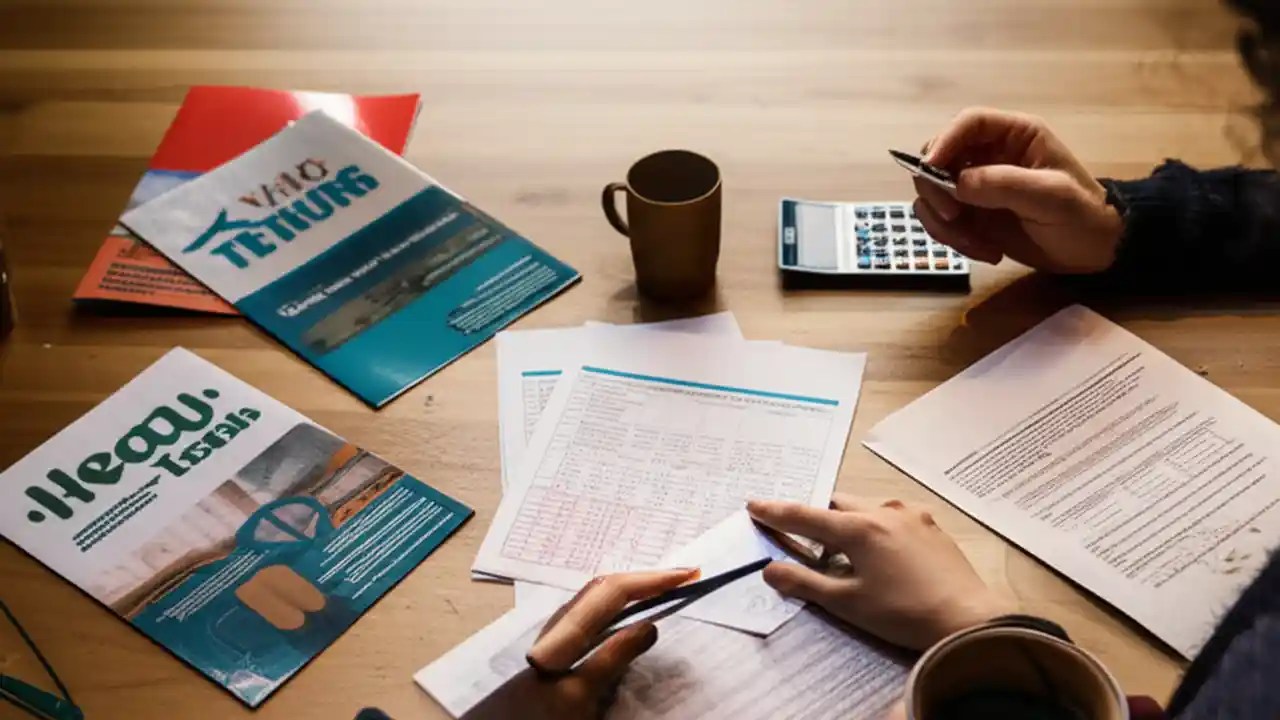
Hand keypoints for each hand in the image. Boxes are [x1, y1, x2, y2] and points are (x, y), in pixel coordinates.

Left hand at [465, 568, 697, 719]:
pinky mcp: (561, 647)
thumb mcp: (580, 694)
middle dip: (646, 576)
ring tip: (665, 586)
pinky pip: (596, 612)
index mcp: (569, 627)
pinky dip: (621, 603)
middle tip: (685, 575)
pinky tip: (631, 614)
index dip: (653, 579)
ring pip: (601, 596)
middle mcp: (563, 620)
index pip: (616, 590)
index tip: (688, 574)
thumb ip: (611, 658)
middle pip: (608, 585)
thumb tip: (649, 624)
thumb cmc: (539, 715)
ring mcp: (560, 632)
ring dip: (634, 586)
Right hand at [747, 495, 1012, 650]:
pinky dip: (878, 527)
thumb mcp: (847, 603)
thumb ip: (805, 583)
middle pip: (836, 506)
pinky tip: (885, 555)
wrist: (967, 619)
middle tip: (809, 542)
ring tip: (851, 555)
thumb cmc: (903, 613)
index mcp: (858, 529)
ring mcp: (911, 516)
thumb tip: (770, 570)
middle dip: (818, 519)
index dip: (776, 513)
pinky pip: (893, 516)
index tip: (754, 505)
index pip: (805, 517)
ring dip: (850, 522)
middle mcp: (882, 512)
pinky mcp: (932, 526)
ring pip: (866, 508)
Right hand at [913, 107, 1124, 273]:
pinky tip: (987, 252)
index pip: (968, 123)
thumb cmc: (1082, 216)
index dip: (944, 141)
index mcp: (1014, 136)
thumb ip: (1004, 184)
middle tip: (953, 217)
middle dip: (935, 189)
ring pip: (933, 194)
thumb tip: (957, 184)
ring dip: (944, 223)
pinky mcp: (972, 215)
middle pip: (939, 157)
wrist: (1094, 251)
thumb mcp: (1050, 197)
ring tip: (977, 245)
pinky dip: (953, 239)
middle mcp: (989, 156)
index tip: (930, 169)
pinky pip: (942, 221)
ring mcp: (976, 187)